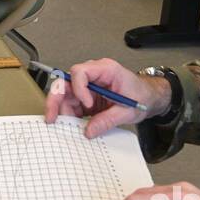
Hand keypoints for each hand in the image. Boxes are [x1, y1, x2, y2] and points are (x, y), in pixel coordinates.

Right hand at [43, 58, 170, 137]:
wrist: (148, 98)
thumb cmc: (142, 95)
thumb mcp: (128, 110)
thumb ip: (108, 119)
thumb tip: (90, 130)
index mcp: (105, 70)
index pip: (80, 72)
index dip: (79, 88)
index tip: (87, 104)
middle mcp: (93, 76)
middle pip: (66, 82)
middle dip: (56, 99)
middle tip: (52, 116)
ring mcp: (88, 87)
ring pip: (65, 96)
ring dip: (62, 112)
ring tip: (66, 127)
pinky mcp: (86, 98)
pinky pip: (72, 106)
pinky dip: (69, 117)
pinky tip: (72, 126)